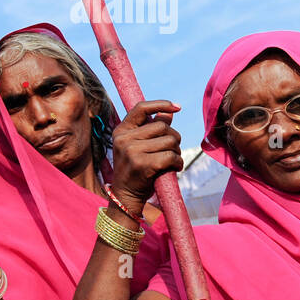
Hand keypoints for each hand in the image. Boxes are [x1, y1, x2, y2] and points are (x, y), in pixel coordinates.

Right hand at [110, 100, 181, 218]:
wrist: (125, 196)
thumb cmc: (136, 169)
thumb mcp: (139, 146)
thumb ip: (152, 128)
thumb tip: (169, 112)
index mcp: (121, 131)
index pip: (141, 108)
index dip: (160, 104)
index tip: (177, 107)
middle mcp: (123, 139)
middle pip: (162, 126)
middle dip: (173, 138)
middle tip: (171, 151)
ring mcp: (131, 151)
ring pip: (169, 141)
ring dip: (176, 151)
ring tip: (170, 161)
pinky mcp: (142, 164)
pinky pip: (171, 156)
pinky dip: (178, 162)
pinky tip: (174, 168)